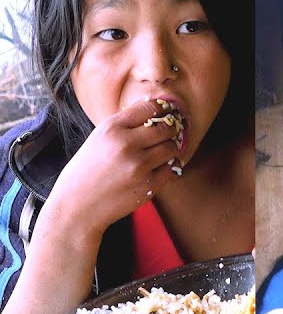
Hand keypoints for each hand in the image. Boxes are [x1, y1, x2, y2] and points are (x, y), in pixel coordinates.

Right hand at [43, 99, 182, 235]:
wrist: (77, 206)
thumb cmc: (87, 171)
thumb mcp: (98, 139)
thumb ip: (124, 125)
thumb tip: (156, 108)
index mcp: (111, 128)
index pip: (150, 107)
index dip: (162, 109)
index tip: (165, 113)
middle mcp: (126, 144)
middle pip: (166, 127)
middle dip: (169, 130)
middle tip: (165, 136)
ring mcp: (139, 165)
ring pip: (172, 147)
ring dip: (169, 150)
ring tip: (159, 154)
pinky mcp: (149, 184)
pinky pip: (173, 169)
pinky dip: (170, 167)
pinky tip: (159, 168)